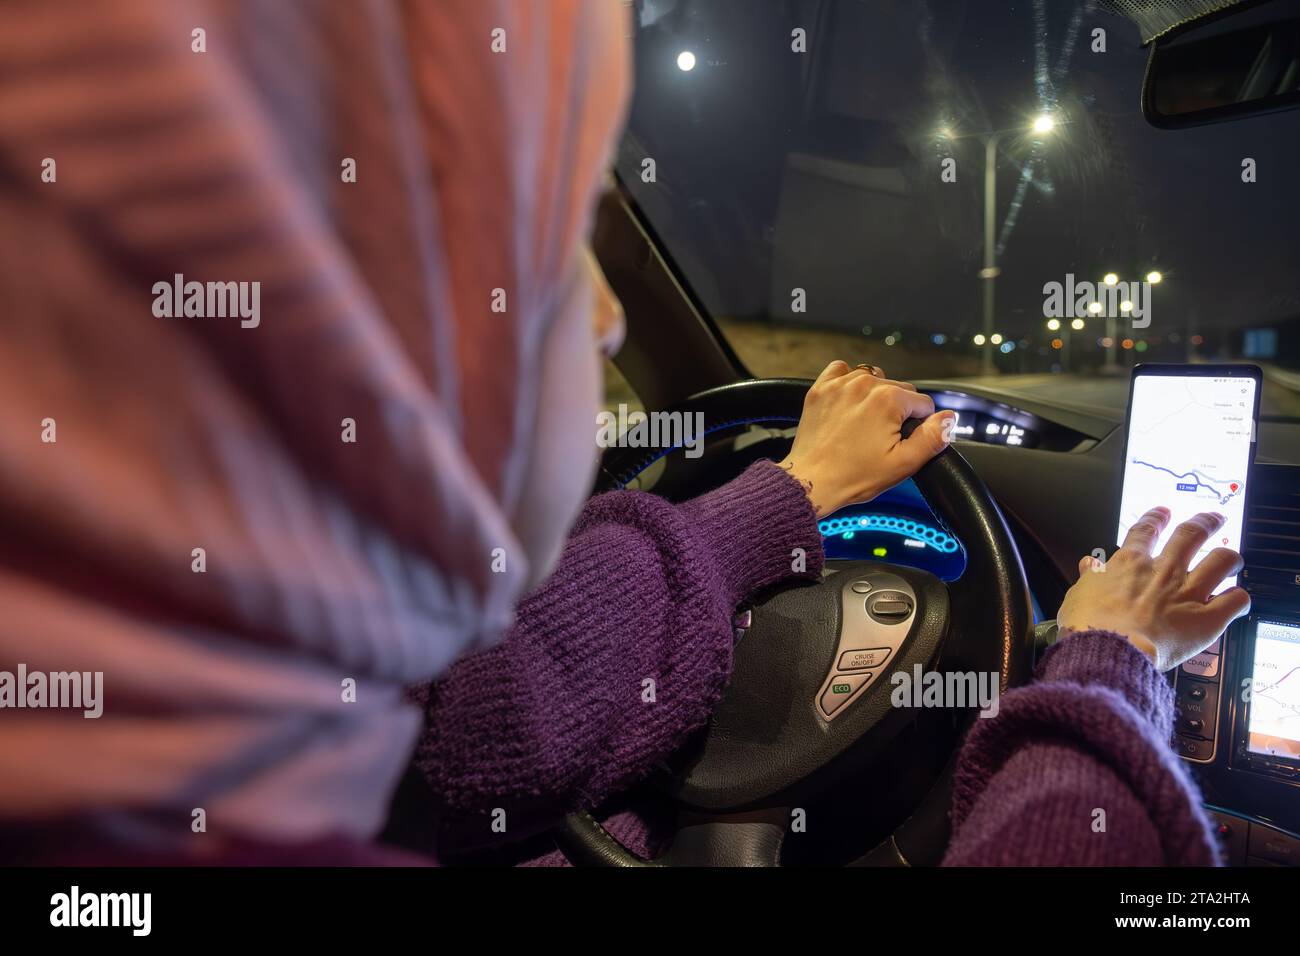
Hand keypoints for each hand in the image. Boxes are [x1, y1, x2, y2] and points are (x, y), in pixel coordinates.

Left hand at [777, 360, 955, 516]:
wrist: (810, 481)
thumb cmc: (853, 476)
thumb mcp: (903, 463)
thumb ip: (932, 438)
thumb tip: (949, 418)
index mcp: (888, 399)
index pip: (923, 403)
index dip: (917, 425)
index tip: (900, 441)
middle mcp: (864, 384)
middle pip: (899, 390)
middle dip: (897, 412)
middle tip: (880, 439)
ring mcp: (840, 384)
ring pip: (874, 379)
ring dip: (874, 397)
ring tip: (864, 425)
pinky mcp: (820, 389)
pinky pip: (842, 371)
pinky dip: (848, 383)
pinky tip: (849, 404)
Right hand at [1057, 507, 1251, 670]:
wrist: (1109, 649)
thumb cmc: (1090, 625)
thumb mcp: (1079, 593)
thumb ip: (1090, 576)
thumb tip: (1088, 564)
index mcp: (1130, 563)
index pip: (1146, 530)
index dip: (1156, 518)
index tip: (1162, 513)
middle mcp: (1164, 571)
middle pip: (1191, 534)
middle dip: (1204, 523)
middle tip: (1212, 518)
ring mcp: (1188, 592)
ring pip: (1222, 560)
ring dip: (1230, 558)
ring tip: (1232, 560)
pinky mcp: (1207, 618)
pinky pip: (1236, 600)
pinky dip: (1239, 599)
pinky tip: (1236, 600)